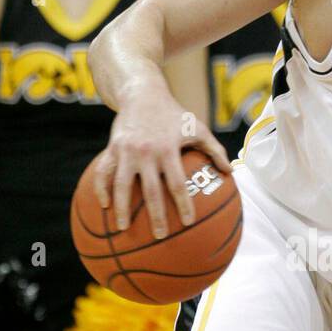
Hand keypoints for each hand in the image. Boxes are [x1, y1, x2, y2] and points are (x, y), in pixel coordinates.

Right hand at [94, 90, 231, 237]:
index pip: (177, 183)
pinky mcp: (112, 148)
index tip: (188, 223)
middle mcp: (146, 152)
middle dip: (155, 215)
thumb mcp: (197, 127)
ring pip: (121, 185)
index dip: (183, 204)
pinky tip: (103, 206)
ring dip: (122, 209)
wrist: (142, 93)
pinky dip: (101, 189)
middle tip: (159, 236)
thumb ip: (214, 150)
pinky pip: (103, 172)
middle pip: (150, 191)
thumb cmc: (173, 114)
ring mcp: (126, 151)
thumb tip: (230, 172)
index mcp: (168, 149)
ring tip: (123, 229)